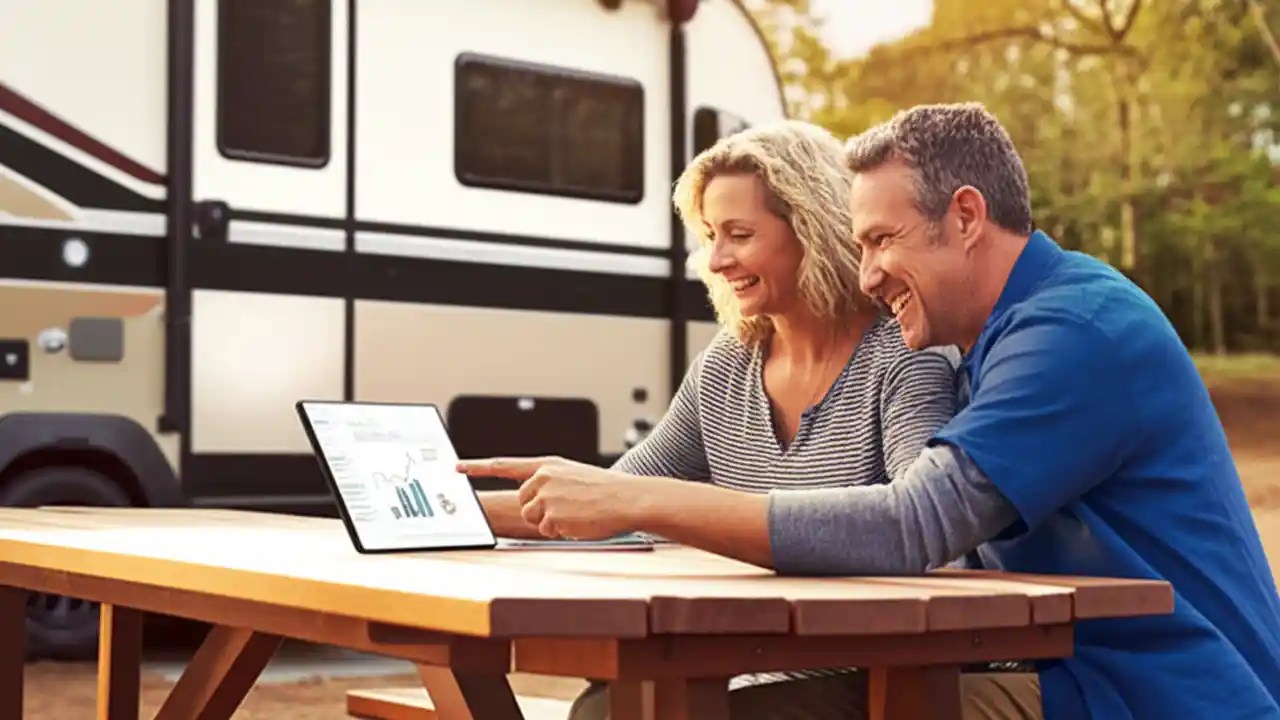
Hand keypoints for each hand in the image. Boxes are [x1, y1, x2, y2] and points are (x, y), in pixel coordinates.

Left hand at [456, 456, 646, 539]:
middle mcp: (542, 477)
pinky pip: (546, 531)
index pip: (505, 465)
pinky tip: (578, 522)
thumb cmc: (604, 490)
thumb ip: (549, 480)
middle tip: (566, 508)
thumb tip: (532, 498)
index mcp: (546, 464)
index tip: (457, 467)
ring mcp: (546, 497)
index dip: (478, 467)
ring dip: (550, 522)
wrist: (627, 498)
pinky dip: (561, 531)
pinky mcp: (552, 516)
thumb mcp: (573, 475)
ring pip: (532, 518)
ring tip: (575, 513)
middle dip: (539, 510)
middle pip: (522, 502)